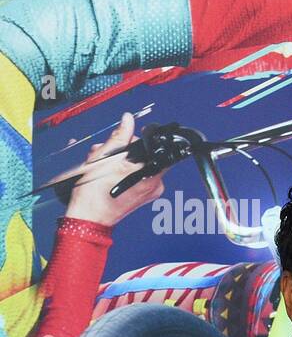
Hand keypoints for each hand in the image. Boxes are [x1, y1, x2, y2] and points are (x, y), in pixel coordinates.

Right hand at [65, 112, 164, 226]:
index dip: (140, 140)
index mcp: (151, 174)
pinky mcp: (141, 196)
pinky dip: (121, 170)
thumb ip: (119, 137)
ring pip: (137, 164)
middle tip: (105, 151)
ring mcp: (149, 191)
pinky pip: (135, 176)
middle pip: (144, 155)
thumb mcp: (104, 158)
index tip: (127, 138)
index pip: (156, 148)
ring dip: (118, 159)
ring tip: (100, 163)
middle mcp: (155, 183)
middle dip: (123, 149)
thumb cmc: (94, 193)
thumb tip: (128, 120)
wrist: (88, 217)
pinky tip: (106, 171)